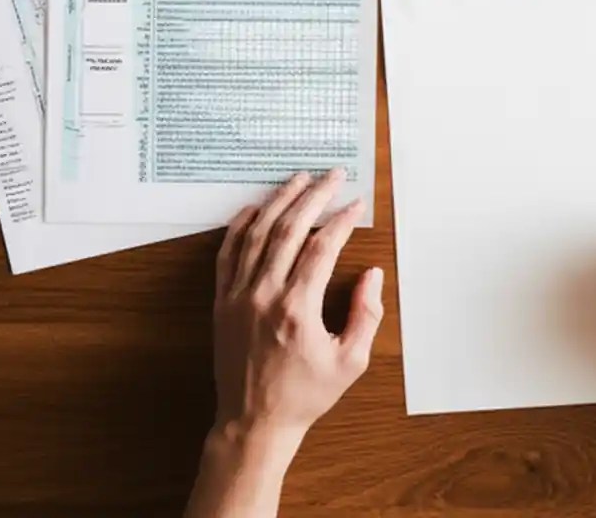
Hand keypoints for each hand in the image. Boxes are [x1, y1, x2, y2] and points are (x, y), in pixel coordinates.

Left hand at [213, 168, 383, 441]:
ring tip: (298, 179)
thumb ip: (366, 314)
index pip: (322, 248)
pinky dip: (241, 225)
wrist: (254, 421)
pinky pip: (228, 253)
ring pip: (257, 234)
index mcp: (298, 309)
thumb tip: (372, 275)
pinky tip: (254, 208)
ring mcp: (238, 296)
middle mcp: (264, 296)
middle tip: (332, 175)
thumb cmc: (305, 394)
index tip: (356, 204)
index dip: (341, 220)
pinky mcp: (222, 302)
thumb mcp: (351, 361)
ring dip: (279, 201)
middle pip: (290, 229)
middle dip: (314, 196)